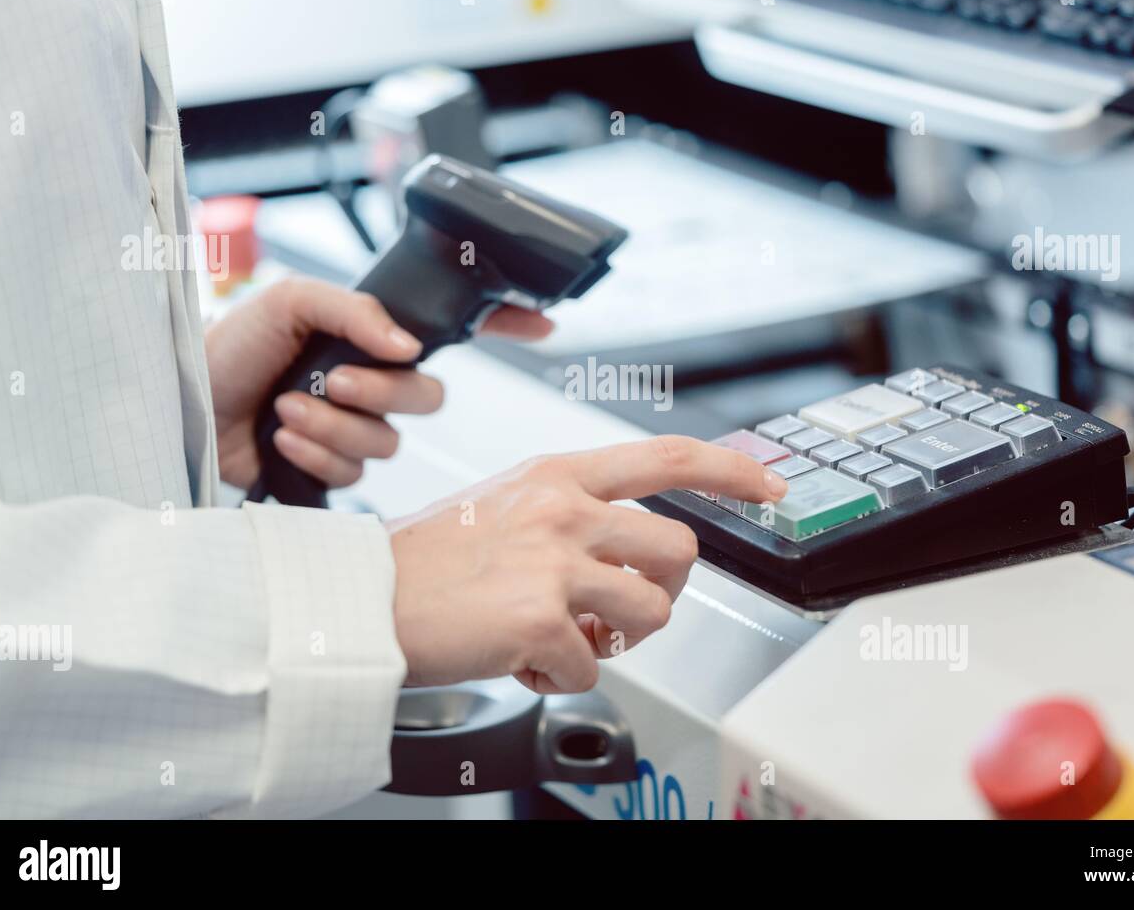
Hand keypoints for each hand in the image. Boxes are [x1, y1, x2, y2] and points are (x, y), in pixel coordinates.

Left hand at [205, 276, 551, 489]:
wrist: (182, 407)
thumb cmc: (228, 348)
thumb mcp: (286, 302)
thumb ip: (353, 311)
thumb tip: (405, 344)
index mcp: (369, 338)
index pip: (452, 329)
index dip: (503, 325)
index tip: (544, 323)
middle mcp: (370, 382)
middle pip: (427, 398)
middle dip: (379, 393)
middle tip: (331, 381)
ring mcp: (354, 427)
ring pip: (388, 442)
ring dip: (331, 426)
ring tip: (285, 410)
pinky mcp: (333, 469)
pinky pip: (356, 472)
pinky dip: (315, 454)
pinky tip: (282, 439)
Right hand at [388, 435, 788, 693]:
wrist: (364, 602)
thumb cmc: (426, 561)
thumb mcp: (504, 503)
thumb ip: (570, 510)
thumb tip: (628, 545)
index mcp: (556, 475)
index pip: (667, 457)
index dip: (732, 470)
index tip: (769, 485)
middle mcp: (563, 509)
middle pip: (680, 548)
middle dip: (665, 589)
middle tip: (622, 606)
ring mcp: (555, 562)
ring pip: (653, 610)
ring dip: (619, 637)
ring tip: (567, 635)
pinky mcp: (542, 619)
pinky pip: (594, 665)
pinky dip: (564, 675)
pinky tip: (525, 661)